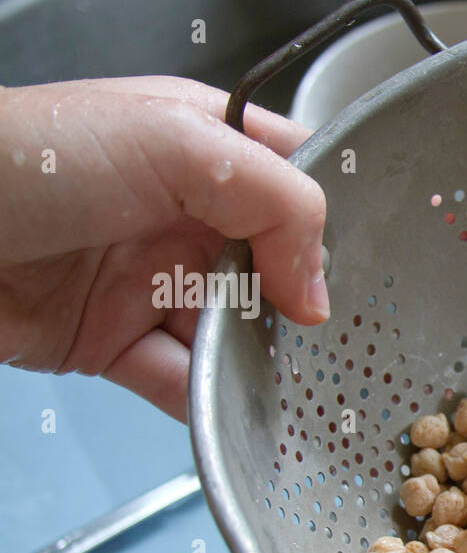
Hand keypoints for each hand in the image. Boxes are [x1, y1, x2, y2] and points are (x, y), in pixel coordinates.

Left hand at [0, 76, 328, 420]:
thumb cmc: (29, 157)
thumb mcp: (176, 142)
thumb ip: (276, 202)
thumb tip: (317, 289)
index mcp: (203, 147)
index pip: (293, 180)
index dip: (328, 223)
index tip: (348, 268)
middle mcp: (184, 215)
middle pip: (274, 270)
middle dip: (299, 307)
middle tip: (322, 338)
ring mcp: (149, 280)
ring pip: (232, 333)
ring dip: (256, 362)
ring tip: (285, 385)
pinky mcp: (114, 340)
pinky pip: (180, 379)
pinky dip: (205, 400)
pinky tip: (228, 409)